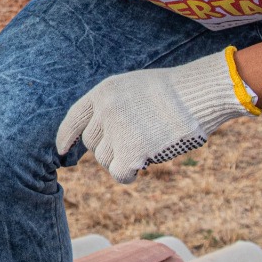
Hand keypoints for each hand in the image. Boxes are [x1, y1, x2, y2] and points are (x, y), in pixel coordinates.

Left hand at [56, 48, 259, 183]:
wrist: (198, 95)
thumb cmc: (174, 92)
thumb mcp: (134, 87)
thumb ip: (113, 107)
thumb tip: (98, 136)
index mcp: (104, 92)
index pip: (74, 118)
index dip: (66, 137)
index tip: (62, 150)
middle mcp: (105, 111)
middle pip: (91, 143)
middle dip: (107, 147)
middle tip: (132, 143)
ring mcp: (116, 131)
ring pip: (104, 159)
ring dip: (120, 159)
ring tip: (145, 145)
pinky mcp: (130, 152)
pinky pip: (118, 173)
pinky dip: (128, 173)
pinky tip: (141, 165)